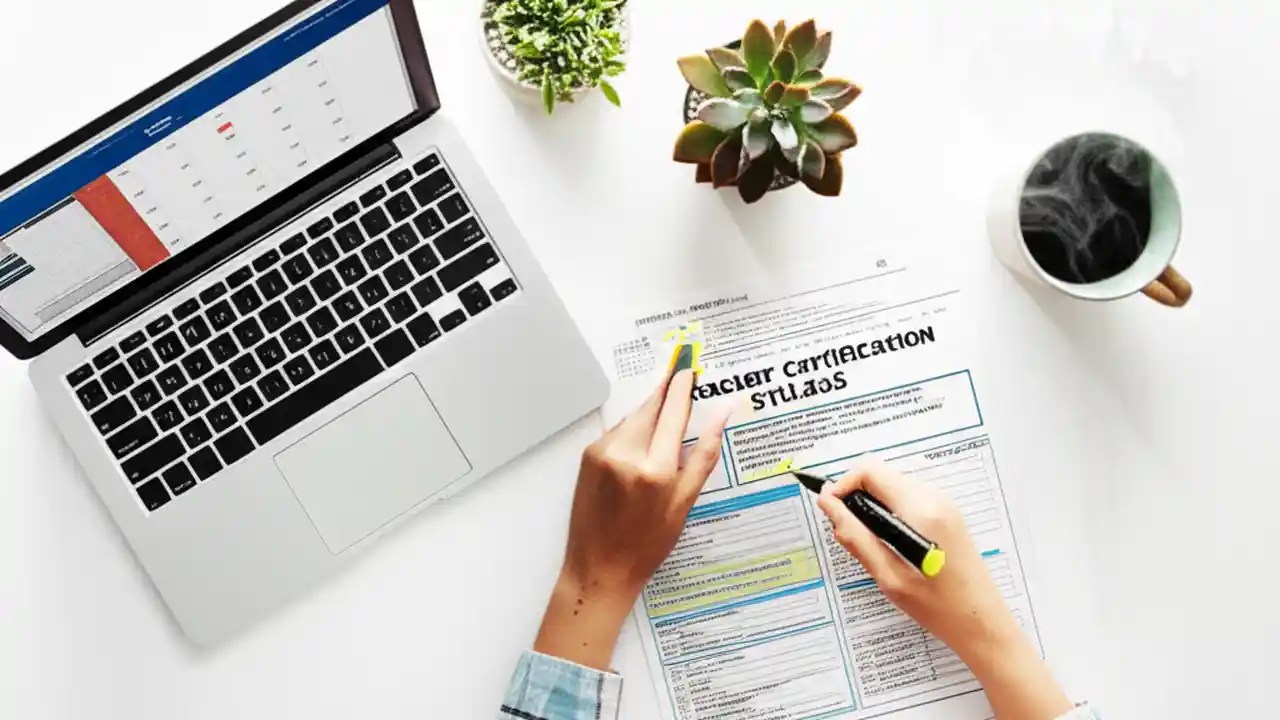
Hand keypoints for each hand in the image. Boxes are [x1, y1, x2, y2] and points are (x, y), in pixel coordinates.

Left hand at [534, 358, 729, 669]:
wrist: (598, 568)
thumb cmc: (647, 544)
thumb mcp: (684, 504)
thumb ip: (703, 456)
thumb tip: (721, 416)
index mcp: (656, 469)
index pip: (674, 412)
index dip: (683, 387)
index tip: (689, 367)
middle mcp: (627, 454)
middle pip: (651, 407)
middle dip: (666, 389)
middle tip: (680, 369)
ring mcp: (603, 453)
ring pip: (633, 417)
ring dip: (649, 410)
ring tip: (666, 405)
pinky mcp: (587, 456)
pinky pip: (617, 431)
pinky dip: (632, 429)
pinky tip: (642, 439)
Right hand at [818, 456, 1071, 719]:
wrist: (982, 622)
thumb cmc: (938, 606)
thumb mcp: (887, 575)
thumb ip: (854, 535)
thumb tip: (828, 504)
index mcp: (920, 509)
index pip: (870, 470)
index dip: (843, 485)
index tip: (831, 511)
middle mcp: (934, 498)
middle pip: (880, 474)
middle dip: (856, 497)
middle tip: (849, 534)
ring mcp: (944, 504)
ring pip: (892, 485)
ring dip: (872, 506)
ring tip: (871, 545)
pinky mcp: (946, 513)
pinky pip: (907, 498)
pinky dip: (889, 512)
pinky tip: (890, 545)